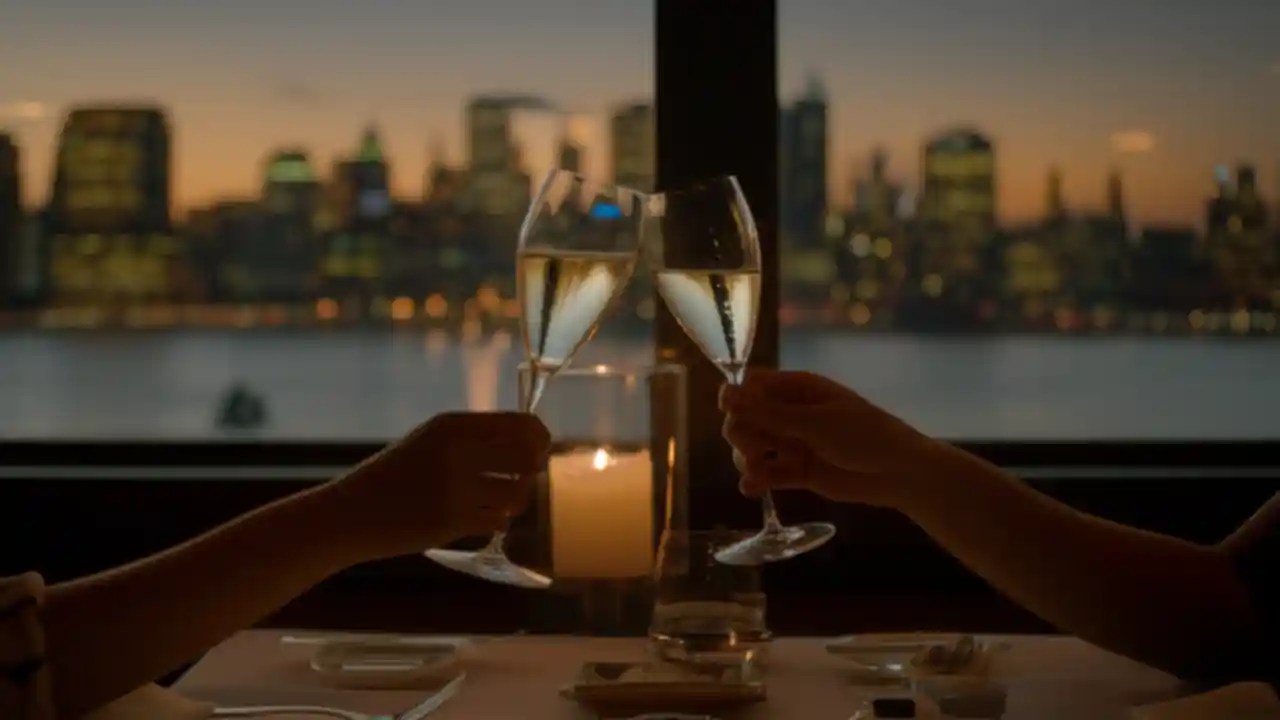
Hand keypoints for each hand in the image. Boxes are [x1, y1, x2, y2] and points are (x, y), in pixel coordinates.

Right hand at [327, 411, 550, 558]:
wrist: (352, 512)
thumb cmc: (396, 475)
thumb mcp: (430, 440)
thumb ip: (474, 438)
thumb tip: (530, 440)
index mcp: (453, 425)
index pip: (521, 424)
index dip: (539, 438)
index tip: (538, 449)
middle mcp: (457, 450)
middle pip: (528, 456)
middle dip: (533, 469)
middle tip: (522, 478)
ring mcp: (455, 487)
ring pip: (518, 493)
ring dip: (516, 500)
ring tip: (500, 502)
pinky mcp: (452, 521)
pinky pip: (498, 520)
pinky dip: (496, 521)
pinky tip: (481, 518)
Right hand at [720, 370, 939, 508]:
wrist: (898, 473)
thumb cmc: (862, 435)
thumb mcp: (815, 422)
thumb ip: (769, 413)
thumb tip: (726, 396)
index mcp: (798, 389)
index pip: (753, 385)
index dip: (735, 397)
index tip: (727, 411)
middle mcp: (791, 414)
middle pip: (747, 418)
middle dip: (742, 432)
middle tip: (752, 447)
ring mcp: (794, 444)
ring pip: (753, 447)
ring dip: (747, 458)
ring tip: (757, 472)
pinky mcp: (798, 472)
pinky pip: (768, 474)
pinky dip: (757, 480)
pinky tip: (752, 488)